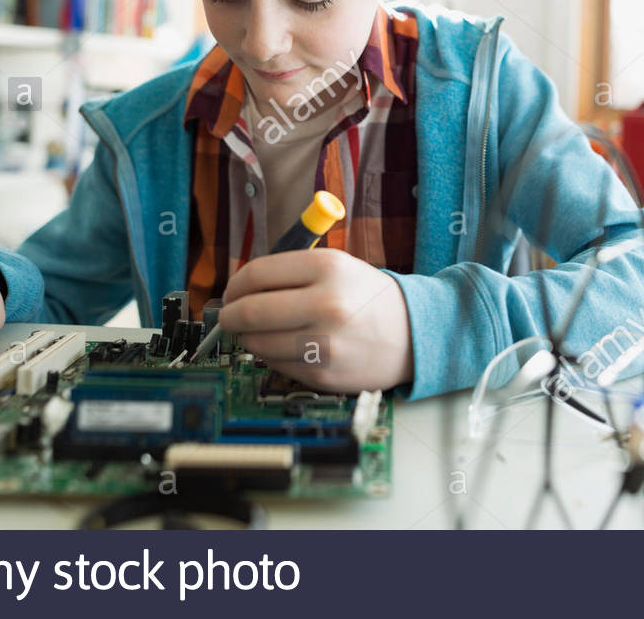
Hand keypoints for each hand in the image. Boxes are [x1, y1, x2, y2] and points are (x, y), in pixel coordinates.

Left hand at [217, 248, 412, 391]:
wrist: (414, 334)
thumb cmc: (368, 299)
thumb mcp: (338, 267)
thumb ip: (290, 273)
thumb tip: (239, 290)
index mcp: (327, 267)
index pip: (256, 274)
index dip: (234, 285)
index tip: (232, 293)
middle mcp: (326, 303)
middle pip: (248, 311)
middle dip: (229, 316)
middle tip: (229, 317)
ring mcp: (324, 343)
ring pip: (256, 343)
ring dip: (249, 339)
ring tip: (262, 332)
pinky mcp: (323, 375)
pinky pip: (276, 365)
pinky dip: (273, 357)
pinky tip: (289, 347)